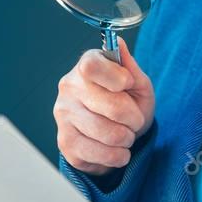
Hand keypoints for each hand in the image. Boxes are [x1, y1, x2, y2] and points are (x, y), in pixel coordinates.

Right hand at [54, 37, 154, 176]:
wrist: (118, 136)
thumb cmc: (127, 105)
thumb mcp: (138, 85)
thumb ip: (131, 68)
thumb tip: (120, 45)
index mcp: (86, 66)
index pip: (93, 67)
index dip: (118, 79)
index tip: (128, 85)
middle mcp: (69, 88)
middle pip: (111, 106)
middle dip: (134, 118)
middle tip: (134, 120)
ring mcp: (63, 116)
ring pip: (108, 133)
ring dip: (126, 139)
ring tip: (125, 136)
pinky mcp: (65, 143)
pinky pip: (99, 154)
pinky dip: (117, 156)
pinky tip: (116, 150)